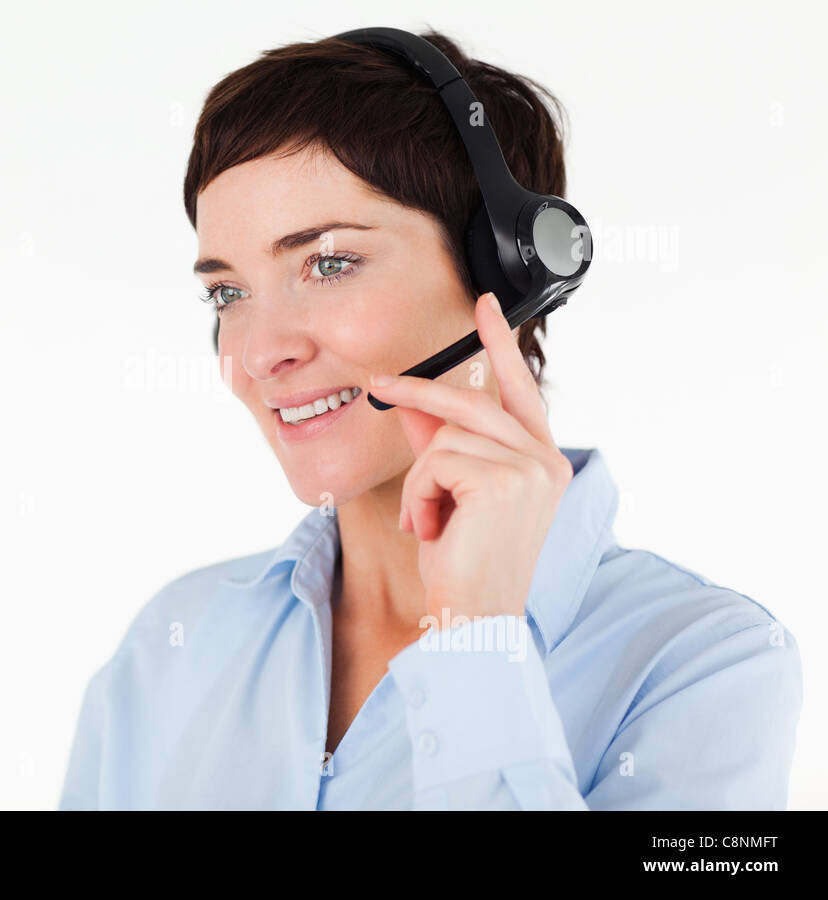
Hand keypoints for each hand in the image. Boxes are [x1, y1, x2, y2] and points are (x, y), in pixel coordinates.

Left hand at [366, 292, 573, 625]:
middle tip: (376, 386)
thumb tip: (408, 400)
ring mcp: (530, 468)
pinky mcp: (503, 481)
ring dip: (420, 479)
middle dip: (417, 392)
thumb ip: (437, 443)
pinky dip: (420, 494)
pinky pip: (436, 459)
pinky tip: (432, 529)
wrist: (471, 617)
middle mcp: (545, 460)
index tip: (485, 304)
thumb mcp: (447, 493)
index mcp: (541, 461)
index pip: (519, 388)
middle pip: (471, 400)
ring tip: (429, 522)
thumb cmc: (463, 564)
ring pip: (446, 434)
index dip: (499, 345)